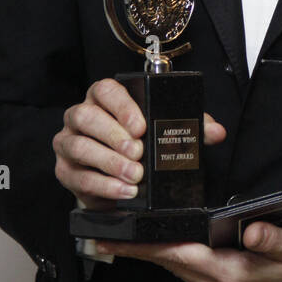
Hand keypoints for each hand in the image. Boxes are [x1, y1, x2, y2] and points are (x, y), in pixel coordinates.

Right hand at [52, 77, 225, 209]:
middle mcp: (81, 116)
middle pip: (87, 117)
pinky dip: (103, 185)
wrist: (119, 182)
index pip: (106, 91)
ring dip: (109, 162)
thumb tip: (216, 131)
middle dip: (114, 136)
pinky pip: (78, 176)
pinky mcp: (65, 170)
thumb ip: (192, 126)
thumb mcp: (167, 132)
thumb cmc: (141, 147)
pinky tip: (124, 191)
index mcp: (104, 99)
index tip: (141, 126)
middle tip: (138, 154)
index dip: (122, 106)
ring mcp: (68, 143)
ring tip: (134, 176)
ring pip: (79, 146)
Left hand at [96, 221, 281, 281]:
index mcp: (235, 275)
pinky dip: (174, 259)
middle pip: (171, 264)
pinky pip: (191, 274)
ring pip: (179, 270)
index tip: (115, 240)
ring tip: (127, 238)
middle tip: (106, 234)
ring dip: (154, 255)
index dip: (145, 246)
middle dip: (139, 250)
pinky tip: (166, 246)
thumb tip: (253, 232)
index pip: (179, 256)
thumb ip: (275, 240)